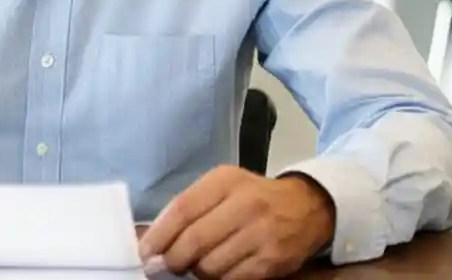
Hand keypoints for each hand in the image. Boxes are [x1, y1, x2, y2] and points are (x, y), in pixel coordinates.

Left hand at [137, 166, 334, 279]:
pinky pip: (232, 279)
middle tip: (168, 264)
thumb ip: (188, 207)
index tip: (145, 251)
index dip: (159, 235)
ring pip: (211, 265)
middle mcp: (245, 205)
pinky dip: (219, 279)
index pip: (182, 210)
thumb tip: (152, 239)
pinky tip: (220, 269)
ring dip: (197, 271)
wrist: (306, 207)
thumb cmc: (252, 196)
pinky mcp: (272, 260)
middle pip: (194, 241)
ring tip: (199, 264)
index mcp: (226, 181)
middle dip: (174, 259)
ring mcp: (261, 234)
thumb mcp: (221, 187)